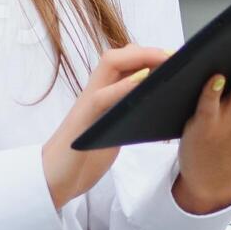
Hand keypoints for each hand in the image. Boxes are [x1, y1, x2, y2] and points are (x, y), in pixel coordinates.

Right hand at [42, 42, 171, 209]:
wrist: (56, 178)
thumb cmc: (85, 155)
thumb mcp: (110, 130)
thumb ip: (124, 113)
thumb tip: (156, 104)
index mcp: (100, 94)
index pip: (122, 62)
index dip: (147, 54)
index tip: (174, 56)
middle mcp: (93, 92)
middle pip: (117, 57)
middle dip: (147, 51)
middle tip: (174, 56)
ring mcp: (87, 104)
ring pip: (109, 65)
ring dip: (138, 57)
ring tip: (164, 60)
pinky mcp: (83, 121)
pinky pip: (102, 97)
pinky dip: (122, 86)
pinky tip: (143, 81)